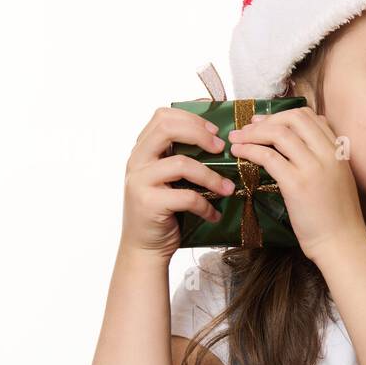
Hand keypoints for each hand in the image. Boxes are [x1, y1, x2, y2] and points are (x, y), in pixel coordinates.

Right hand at [120, 100, 235, 261]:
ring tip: (228, 188)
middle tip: (221, 149)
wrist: (145, 247)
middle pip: (167, 128)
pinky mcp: (149, 203)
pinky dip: (206, 205)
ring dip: (211, 176)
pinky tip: (214, 214)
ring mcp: (140, 182)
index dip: (192, 119)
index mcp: (143, 150)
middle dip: (200, 134)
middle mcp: (137, 161)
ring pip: (181, 164)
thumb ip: (182, 157)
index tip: (215, 133)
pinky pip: (186, 197)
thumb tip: (219, 141)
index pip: (163, 116)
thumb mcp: (169, 179)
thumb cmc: (163, 211)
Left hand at [227, 107, 365, 264]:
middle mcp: (327, 154)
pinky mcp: (297, 184)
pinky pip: (268, 157)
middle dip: (266, 120)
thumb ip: (325, 158)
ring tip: (237, 139)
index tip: (265, 122)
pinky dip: (250, 150)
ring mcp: (313, 168)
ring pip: (278, 134)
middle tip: (248, 128)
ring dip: (253, 133)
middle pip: (293, 119)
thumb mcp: (338, 179)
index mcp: (338, 151)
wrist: (342, 243)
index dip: (283, 115)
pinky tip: (239, 154)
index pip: (310, 117)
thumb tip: (303, 142)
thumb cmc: (338, 218)